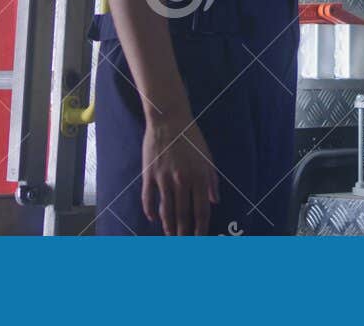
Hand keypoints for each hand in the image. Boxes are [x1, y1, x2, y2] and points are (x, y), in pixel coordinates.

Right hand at [142, 115, 218, 234]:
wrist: (169, 119)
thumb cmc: (192, 137)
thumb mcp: (208, 157)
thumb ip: (212, 181)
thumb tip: (215, 202)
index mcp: (199, 177)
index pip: (201, 211)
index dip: (201, 228)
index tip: (200, 239)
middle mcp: (182, 181)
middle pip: (183, 215)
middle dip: (184, 232)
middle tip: (184, 244)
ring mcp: (164, 179)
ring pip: (166, 210)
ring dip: (168, 226)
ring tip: (170, 235)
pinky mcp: (149, 174)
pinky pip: (148, 198)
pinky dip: (150, 211)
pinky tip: (153, 219)